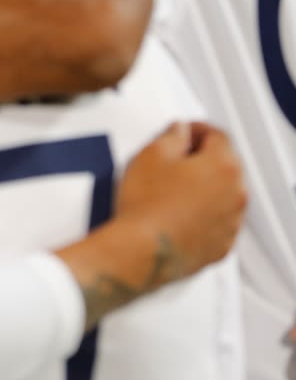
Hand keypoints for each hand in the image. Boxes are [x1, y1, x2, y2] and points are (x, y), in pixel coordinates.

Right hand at [57, 121, 245, 327]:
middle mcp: (236, 193)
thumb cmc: (146, 202)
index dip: (198, 129)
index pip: (218, 136)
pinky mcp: (222, 245)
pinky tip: (178, 214)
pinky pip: (219, 221)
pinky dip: (205, 214)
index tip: (183, 131)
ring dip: (206, 187)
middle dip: (204, 157)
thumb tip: (180, 131)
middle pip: (226, 165)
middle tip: (176, 158)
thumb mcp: (151, 155)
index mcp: (223, 166)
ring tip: (174, 188)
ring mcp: (232, 222)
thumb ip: (172, 136)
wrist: (144, 250)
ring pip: (224, 194)